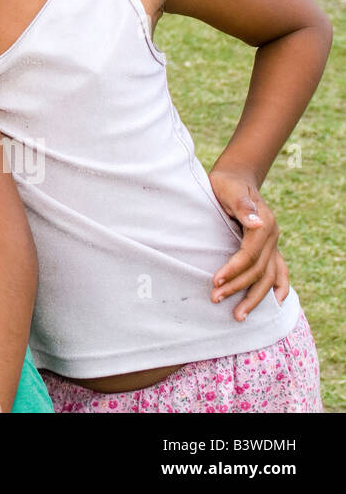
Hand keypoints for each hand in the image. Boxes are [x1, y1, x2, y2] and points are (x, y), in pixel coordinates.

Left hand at [208, 166, 285, 319]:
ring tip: (239, 316)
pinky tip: (275, 304)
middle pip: (258, 270)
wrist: (236, 177)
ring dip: (255, 298)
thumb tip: (255, 222)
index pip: (249, 255)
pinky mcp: (269, 247)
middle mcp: (272, 236)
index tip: (214, 281)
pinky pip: (279, 272)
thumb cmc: (227, 184)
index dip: (233, 270)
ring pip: (269, 277)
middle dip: (238, 287)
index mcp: (264, 224)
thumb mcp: (230, 190)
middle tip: (216, 299)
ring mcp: (273, 243)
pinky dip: (280, 289)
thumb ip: (242, 206)